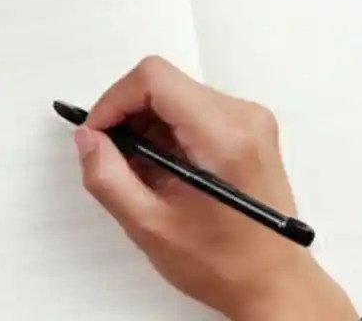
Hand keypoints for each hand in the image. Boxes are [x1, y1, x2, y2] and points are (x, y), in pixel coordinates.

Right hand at [76, 57, 357, 320]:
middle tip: (115, 160)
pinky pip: (194, 109)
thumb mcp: (150, 226)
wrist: (273, 283)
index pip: (156, 78)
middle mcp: (243, 117)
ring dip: (148, 127)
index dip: (115, 100)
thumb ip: (108, 177)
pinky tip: (165, 172)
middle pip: (165, 84)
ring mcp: (250, 120)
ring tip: (144, 175)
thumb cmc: (225, 264)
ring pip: (177, 95)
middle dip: (129, 116)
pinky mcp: (249, 129)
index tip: (98, 132)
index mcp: (224, 136)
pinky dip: (168, 132)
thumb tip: (88, 138)